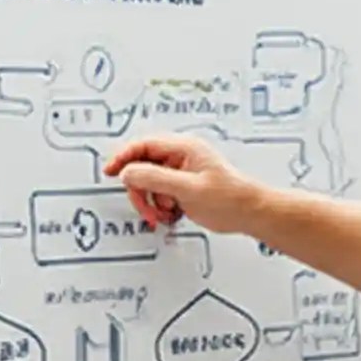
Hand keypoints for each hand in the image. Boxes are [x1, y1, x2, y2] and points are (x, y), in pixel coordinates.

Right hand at [103, 134, 261, 233]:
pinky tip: (171, 214)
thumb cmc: (230, 197)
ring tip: (164, 214)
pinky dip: (160, 207)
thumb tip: (128, 172)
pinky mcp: (183, 188)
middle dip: (141, 190)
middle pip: (142, 167)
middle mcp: (181, 157)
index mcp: (183, 148)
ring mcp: (181, 173)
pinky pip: (159, 194)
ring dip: (151, 202)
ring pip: (149, 183)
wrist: (250, 213)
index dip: (123, 158)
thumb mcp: (188, 188)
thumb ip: (156, 178)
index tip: (110, 171)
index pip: (143, 146)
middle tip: (147, 208)